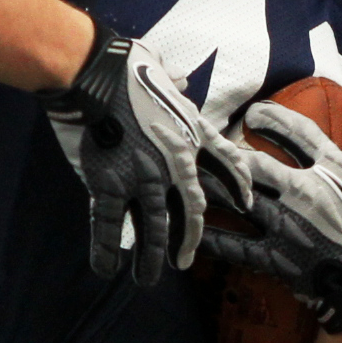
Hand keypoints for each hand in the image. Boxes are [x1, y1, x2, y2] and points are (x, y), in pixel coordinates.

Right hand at [45, 24, 227, 285]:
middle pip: (193, 209)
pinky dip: (107, 250)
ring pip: (156, 226)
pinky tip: (106, 270)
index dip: (238, 184)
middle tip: (184, 260)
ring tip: (150, 278)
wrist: (95, 73)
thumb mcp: (163, 70)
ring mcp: (145, 177)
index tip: (246, 202)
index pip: (227, 162)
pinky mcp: (112, 185)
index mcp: (191, 132)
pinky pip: (111, 226)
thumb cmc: (126, 64)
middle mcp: (176, 162)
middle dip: (190, 238)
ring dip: (154, 256)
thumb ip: (174, 81)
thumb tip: (182, 78)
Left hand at [205, 89, 341, 332]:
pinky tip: (187, 224)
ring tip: (189, 171)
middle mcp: (304, 192)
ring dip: (211, 184)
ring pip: (238, 198)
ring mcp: (286, 224)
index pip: (297, 132)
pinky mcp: (274, 256)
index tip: (255, 112)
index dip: (273, 117)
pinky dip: (209, 235)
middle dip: (229, 149)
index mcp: (333, 170)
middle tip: (209, 139)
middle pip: (255, 163)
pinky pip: (233, 244)